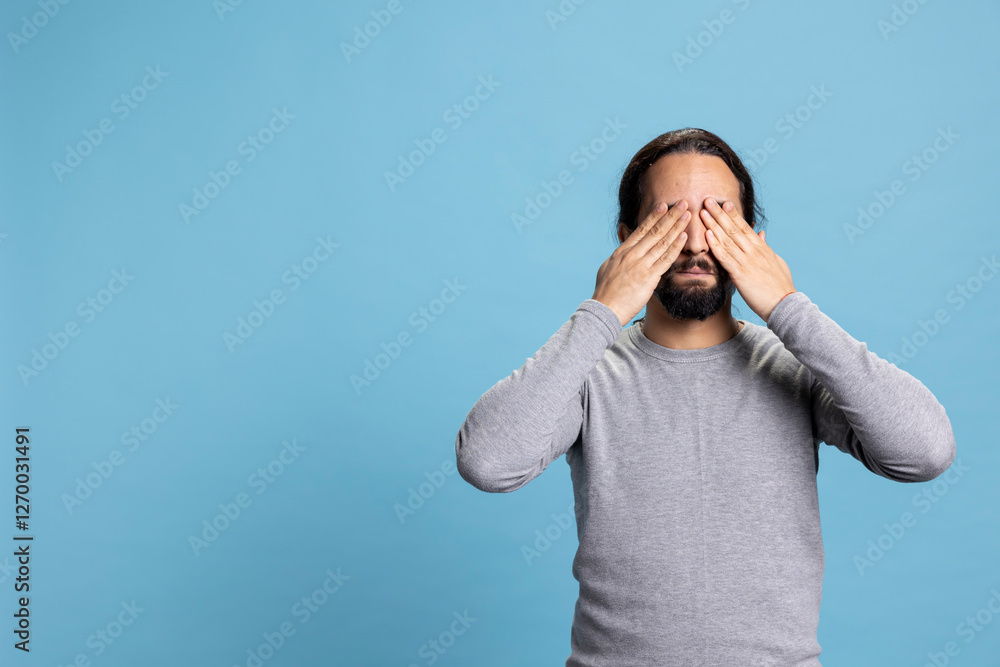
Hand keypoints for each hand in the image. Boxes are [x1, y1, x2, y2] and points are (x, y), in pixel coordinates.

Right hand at [592, 200, 691, 325]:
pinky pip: (665, 260)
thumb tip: (623, 249)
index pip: (641, 230)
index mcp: (622, 252)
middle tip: (682, 203)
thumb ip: (619, 257)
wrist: (604, 310)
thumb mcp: (607, 268)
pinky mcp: (648, 277)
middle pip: (654, 231)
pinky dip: (675, 248)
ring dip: (676, 227)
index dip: (653, 216)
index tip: (663, 205)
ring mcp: (640, 265)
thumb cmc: (606, 293)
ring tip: (687, 215)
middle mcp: (631, 255)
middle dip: (670, 216)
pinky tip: (684, 238)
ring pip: (662, 242)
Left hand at [699, 197, 795, 321]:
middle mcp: (755, 252)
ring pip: (727, 240)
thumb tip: (761, 233)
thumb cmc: (780, 286)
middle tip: (708, 200)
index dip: (733, 214)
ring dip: (714, 225)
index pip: (745, 227)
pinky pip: (726, 257)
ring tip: (703, 212)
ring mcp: (748, 262)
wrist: (785, 305)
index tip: (724, 203)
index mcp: (762, 249)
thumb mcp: (776, 262)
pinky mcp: (741, 275)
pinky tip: (708, 235)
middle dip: (720, 214)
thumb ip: (766, 247)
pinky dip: (716, 245)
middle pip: (734, 229)